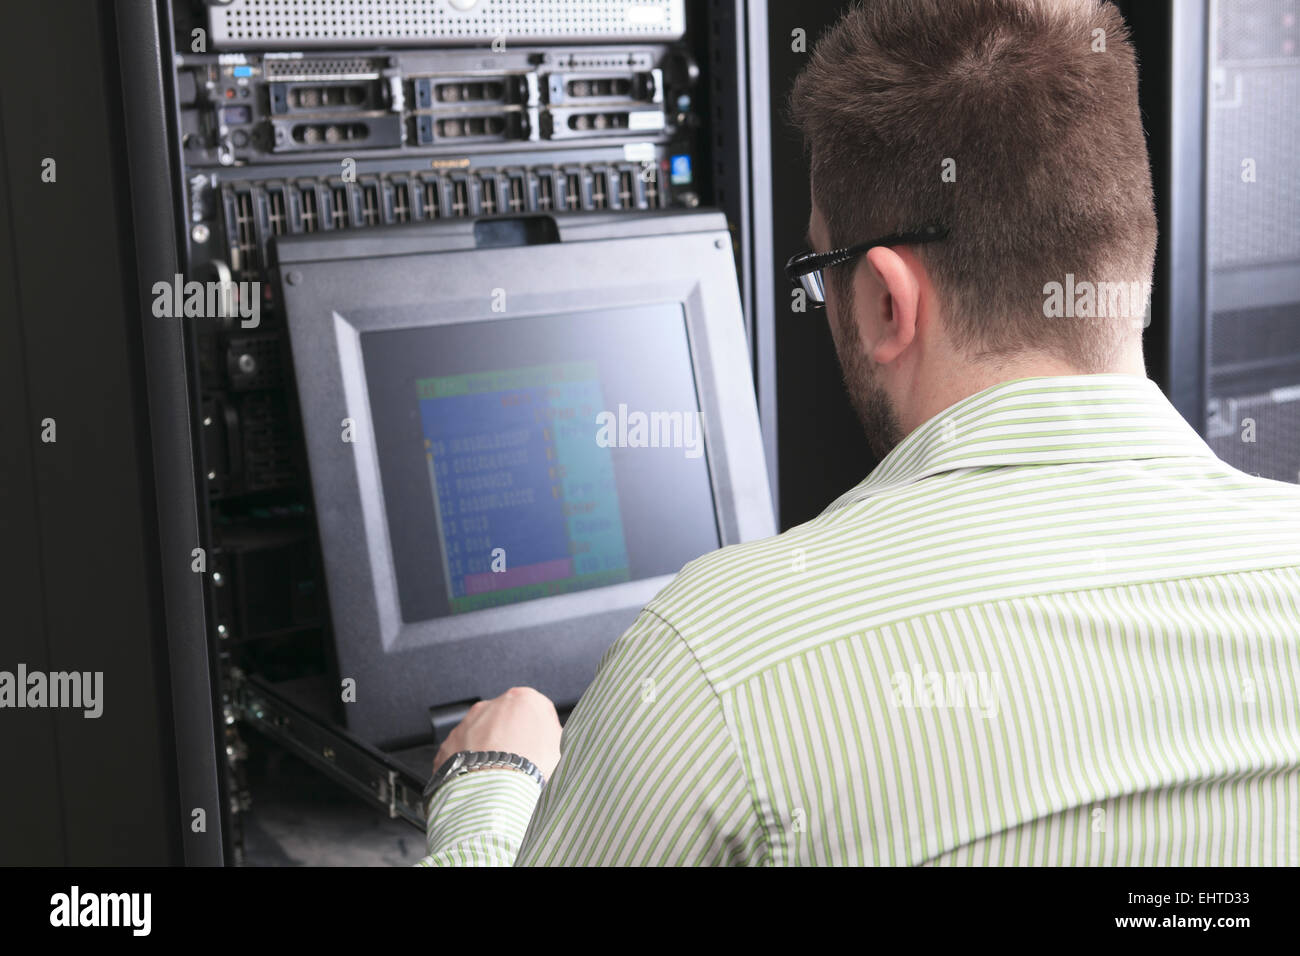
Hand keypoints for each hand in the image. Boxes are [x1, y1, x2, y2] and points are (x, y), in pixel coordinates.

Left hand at [432, 687, 562, 780]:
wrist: (494, 795)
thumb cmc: (531, 771)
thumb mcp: (561, 751)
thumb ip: (554, 740)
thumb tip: (553, 745)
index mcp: (524, 700)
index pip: (534, 712)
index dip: (539, 735)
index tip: (540, 752)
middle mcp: (491, 706)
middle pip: (504, 722)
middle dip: (509, 741)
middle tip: (518, 768)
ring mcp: (466, 725)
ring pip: (479, 737)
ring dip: (486, 754)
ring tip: (497, 781)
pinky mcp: (447, 746)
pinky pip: (460, 756)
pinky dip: (467, 768)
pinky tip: (479, 785)